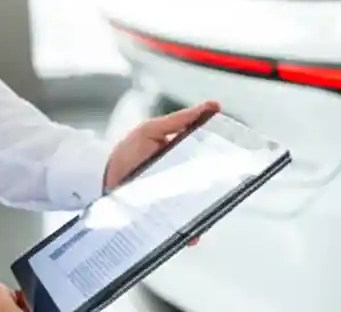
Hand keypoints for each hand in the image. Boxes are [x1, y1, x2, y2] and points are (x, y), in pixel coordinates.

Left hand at [104, 100, 219, 246]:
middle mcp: (181, 181)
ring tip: (209, 217)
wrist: (101, 177)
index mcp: (182, 158)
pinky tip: (193, 235)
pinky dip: (189, 234)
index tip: (240, 162)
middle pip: (208, 188)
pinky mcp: (164, 219)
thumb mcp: (153, 130)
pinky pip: (181, 229)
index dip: (225, 162)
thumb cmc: (128, 152)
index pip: (210, 161)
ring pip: (198, 210)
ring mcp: (173, 201)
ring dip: (205, 215)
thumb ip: (180, 120)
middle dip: (218, 193)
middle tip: (226, 192)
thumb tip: (211, 106)